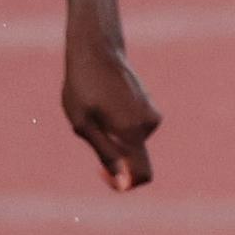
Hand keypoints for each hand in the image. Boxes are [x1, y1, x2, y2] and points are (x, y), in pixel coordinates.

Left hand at [63, 30, 159, 189]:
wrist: (97, 50)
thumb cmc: (83, 86)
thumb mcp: (83, 124)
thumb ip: (106, 154)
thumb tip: (123, 182)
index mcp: (132, 132)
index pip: (142, 175)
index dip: (125, 184)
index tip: (104, 172)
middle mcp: (148, 125)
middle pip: (134, 158)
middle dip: (113, 154)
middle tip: (89, 129)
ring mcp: (151, 114)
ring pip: (133, 141)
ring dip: (114, 135)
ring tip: (94, 110)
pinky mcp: (149, 105)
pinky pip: (135, 127)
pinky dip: (119, 124)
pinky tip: (103, 101)